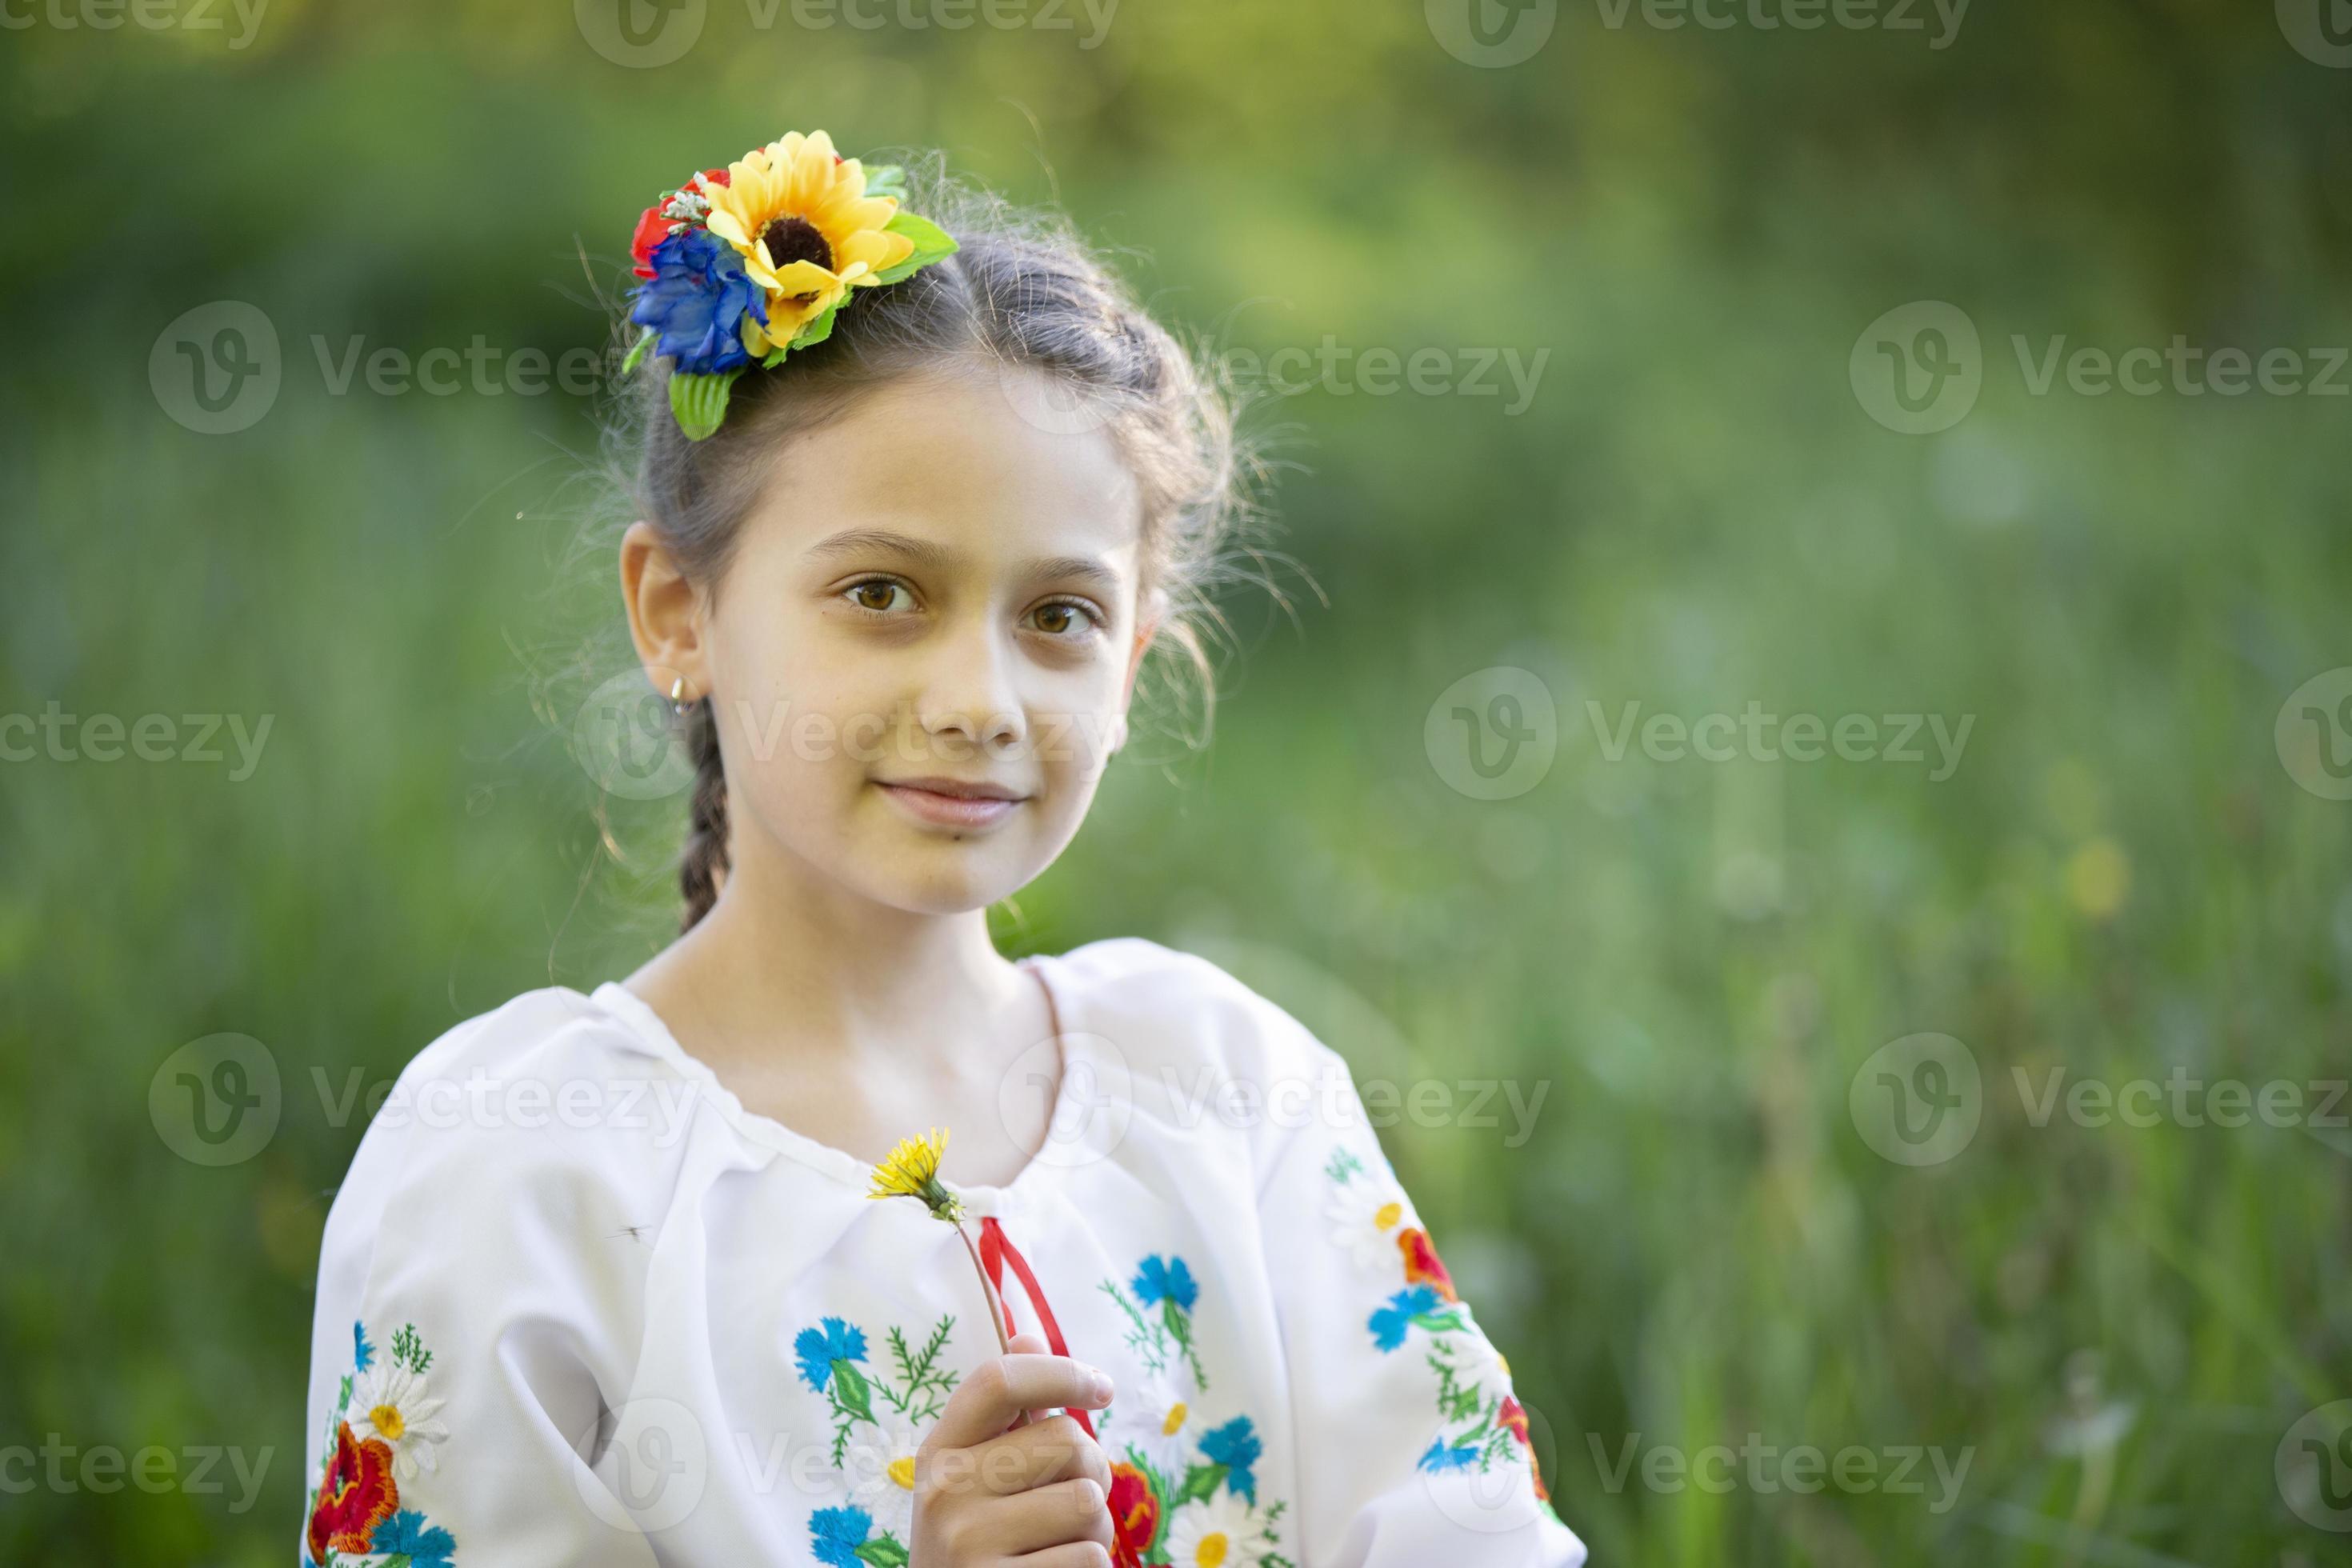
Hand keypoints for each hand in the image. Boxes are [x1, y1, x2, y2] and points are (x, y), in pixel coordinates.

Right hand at [910, 1330, 1117, 1566]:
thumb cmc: (978, 1539)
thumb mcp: (974, 1474)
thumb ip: (1005, 1411)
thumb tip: (1027, 1329)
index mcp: (939, 1451)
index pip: (999, 1379)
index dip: (1062, 1371)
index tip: (1103, 1388)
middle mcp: (944, 1492)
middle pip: (1068, 1439)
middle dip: (1091, 1469)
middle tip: (1069, 1498)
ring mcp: (968, 1546)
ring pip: (1088, 1503)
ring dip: (1095, 1526)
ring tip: (1059, 1541)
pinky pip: (1091, 1559)